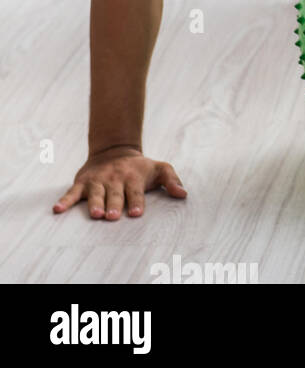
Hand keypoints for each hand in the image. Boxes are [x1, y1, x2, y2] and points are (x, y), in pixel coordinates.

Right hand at [52, 145, 186, 219]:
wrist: (115, 151)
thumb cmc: (140, 167)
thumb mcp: (159, 168)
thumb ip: (172, 180)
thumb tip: (184, 194)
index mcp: (134, 178)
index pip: (136, 192)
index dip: (136, 202)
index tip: (137, 213)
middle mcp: (115, 179)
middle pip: (115, 194)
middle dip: (115, 205)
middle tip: (114, 216)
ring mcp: (98, 181)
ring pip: (96, 193)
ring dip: (95, 203)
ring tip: (95, 214)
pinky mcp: (83, 182)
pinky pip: (72, 192)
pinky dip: (65, 200)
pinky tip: (58, 210)